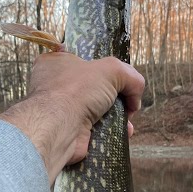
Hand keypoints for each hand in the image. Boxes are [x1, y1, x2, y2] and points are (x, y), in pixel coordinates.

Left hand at [0, 52, 145, 182]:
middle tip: (128, 100)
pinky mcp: (72, 131)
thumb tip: (135, 96)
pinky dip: (112, 130)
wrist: (60, 128)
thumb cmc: (76, 91)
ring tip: (128, 118)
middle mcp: (58, 86)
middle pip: (96, 87)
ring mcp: (64, 110)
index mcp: (58, 63)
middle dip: (117, 95)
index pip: (84, 60)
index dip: (104, 68)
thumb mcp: (111, 69)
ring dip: (118, 114)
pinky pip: (97, 129)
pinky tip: (124, 131)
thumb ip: (130, 76)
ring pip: (99, 110)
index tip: (118, 76)